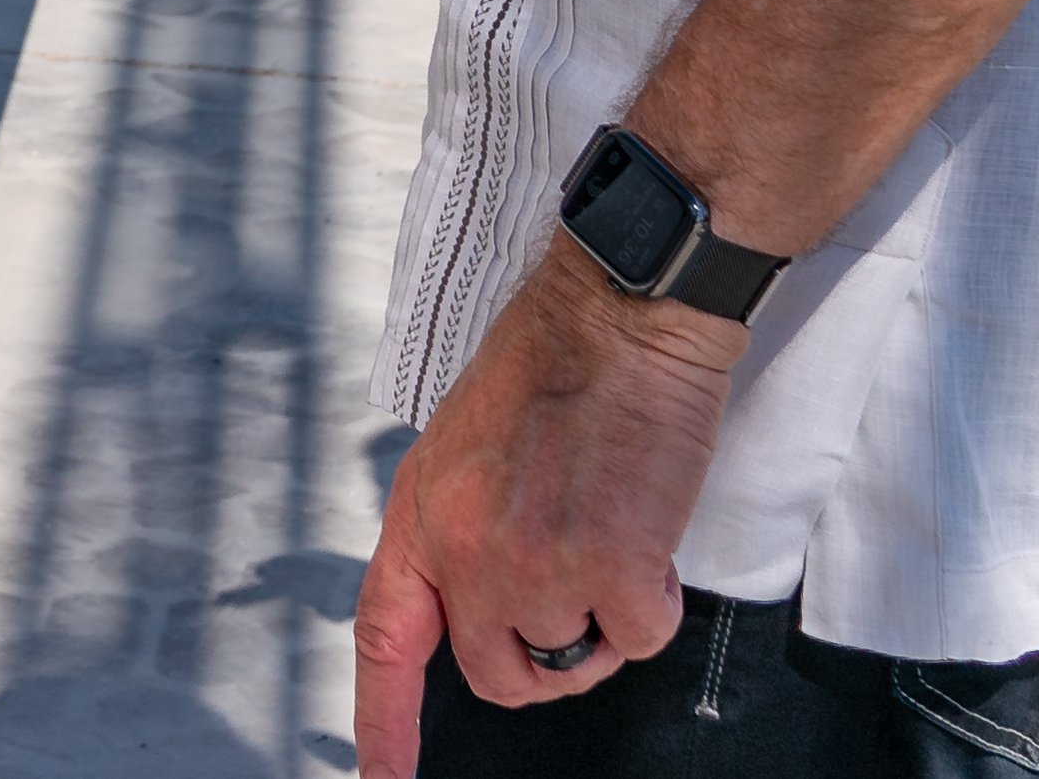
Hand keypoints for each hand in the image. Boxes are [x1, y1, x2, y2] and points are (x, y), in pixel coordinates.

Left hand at [350, 241, 736, 778]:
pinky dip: (655, 600)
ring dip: (605, 613)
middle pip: (499, 675)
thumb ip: (461, 527)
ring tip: (612, 530)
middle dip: (542, 656)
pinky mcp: (613, 568)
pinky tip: (648, 533)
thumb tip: (480, 595)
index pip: (385, 642)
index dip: (382, 724)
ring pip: (576, 656)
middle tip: (577, 597)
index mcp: (423, 516)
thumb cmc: (552, 360)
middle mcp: (468, 553)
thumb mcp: (466, 444)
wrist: (620, 313)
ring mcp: (538, 566)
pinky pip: (640, 636)